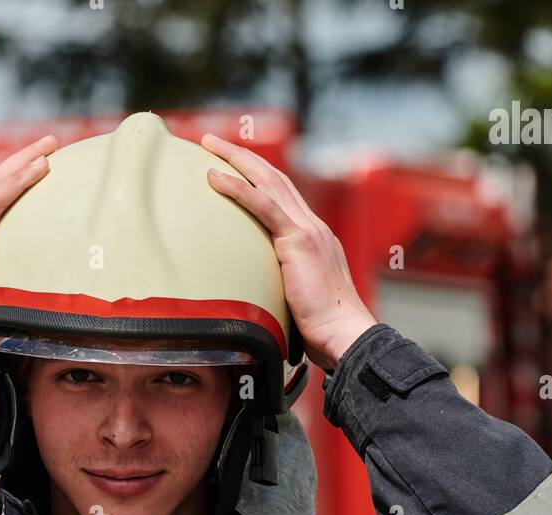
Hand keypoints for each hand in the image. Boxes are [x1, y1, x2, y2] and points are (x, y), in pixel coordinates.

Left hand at [200, 132, 377, 371]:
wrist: (344, 335)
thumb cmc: (325, 332)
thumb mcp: (300, 304)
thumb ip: (284, 292)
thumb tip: (261, 304)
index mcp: (315, 240)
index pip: (284, 198)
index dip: (260, 179)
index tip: (236, 168)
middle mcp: (313, 227)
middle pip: (275, 179)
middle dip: (243, 157)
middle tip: (213, 142)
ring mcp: (308, 231)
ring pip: (268, 181)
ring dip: (236, 159)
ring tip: (207, 145)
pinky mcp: (298, 241)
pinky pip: (263, 206)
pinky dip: (237, 188)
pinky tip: (214, 177)